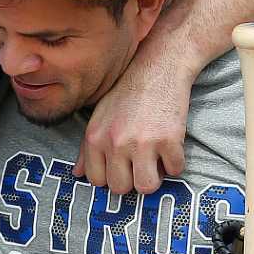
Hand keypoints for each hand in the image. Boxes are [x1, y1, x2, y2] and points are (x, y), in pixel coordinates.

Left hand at [81, 51, 191, 194]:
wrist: (159, 65)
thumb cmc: (128, 91)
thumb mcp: (99, 115)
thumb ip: (87, 147)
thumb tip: (77, 174)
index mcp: (95, 137)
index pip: (96, 181)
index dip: (112, 176)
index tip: (123, 166)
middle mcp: (115, 142)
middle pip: (120, 188)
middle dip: (132, 179)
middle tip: (141, 162)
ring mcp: (142, 142)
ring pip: (146, 187)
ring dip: (154, 177)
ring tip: (156, 160)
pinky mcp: (169, 140)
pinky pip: (174, 170)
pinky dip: (175, 162)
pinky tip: (171, 146)